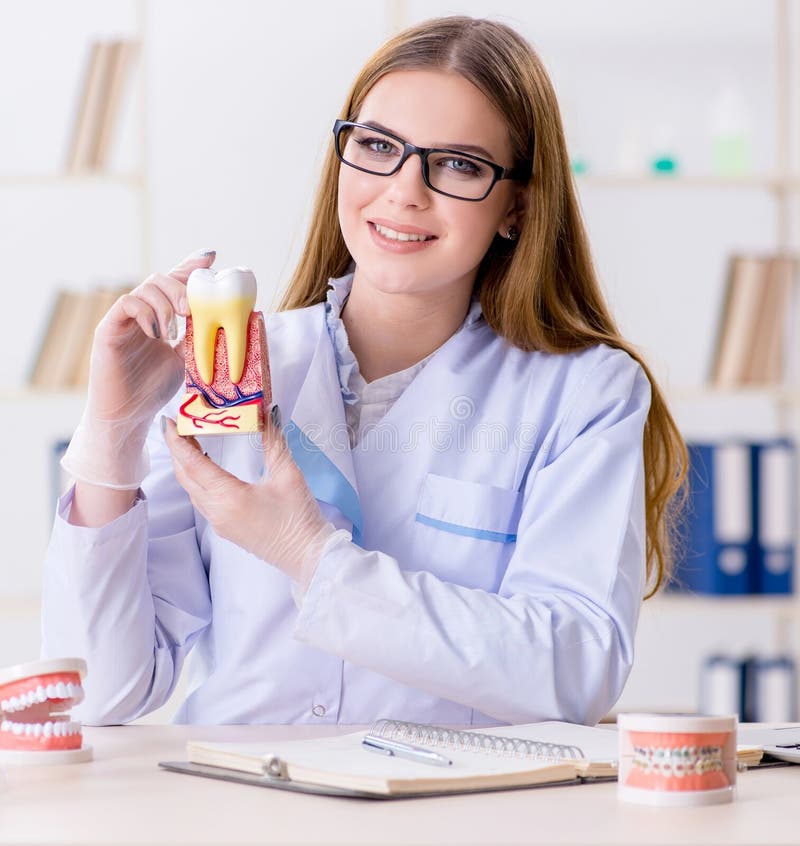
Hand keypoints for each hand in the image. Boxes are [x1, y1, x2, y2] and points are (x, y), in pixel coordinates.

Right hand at [61, 250, 215, 488]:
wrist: (128, 415)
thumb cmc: (153, 388)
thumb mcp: (185, 359)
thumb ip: (197, 338)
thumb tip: (224, 323)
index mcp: (159, 317)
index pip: (174, 284)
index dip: (191, 267)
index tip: (212, 257)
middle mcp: (140, 313)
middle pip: (159, 280)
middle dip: (180, 287)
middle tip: (191, 309)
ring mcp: (123, 320)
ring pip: (144, 289)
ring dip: (165, 303)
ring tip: (175, 328)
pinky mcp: (108, 330)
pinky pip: (126, 304)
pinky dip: (146, 313)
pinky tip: (157, 333)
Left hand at [162, 409, 334, 584]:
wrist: (307, 555)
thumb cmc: (299, 517)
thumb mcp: (288, 474)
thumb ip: (274, 441)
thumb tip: (267, 411)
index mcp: (229, 497)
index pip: (192, 463)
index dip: (177, 440)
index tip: (169, 420)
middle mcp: (216, 512)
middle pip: (186, 476)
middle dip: (178, 449)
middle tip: (179, 424)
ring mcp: (218, 523)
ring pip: (191, 489)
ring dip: (186, 465)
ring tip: (190, 440)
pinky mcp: (225, 529)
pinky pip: (201, 500)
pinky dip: (197, 480)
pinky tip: (205, 467)